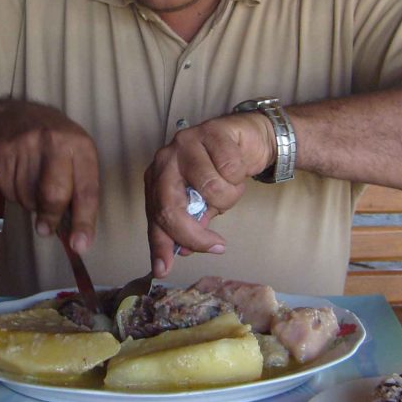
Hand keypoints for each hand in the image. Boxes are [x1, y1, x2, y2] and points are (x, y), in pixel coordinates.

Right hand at [0, 102, 99, 252]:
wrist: (10, 117)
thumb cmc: (52, 144)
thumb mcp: (74, 155)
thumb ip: (79, 190)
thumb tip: (78, 236)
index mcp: (80, 144)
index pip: (86, 189)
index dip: (84, 221)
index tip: (80, 245)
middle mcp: (55, 140)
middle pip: (54, 195)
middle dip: (50, 218)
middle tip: (46, 229)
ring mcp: (26, 145)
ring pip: (28, 197)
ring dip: (30, 203)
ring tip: (32, 183)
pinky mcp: (2, 152)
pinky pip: (8, 191)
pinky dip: (14, 193)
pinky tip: (17, 175)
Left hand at [143, 111, 275, 275]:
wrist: (246, 139)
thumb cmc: (221, 171)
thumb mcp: (203, 203)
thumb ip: (190, 223)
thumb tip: (182, 252)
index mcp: (158, 179)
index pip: (155, 217)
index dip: (159, 245)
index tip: (162, 270)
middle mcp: (165, 160)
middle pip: (170, 206)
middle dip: (193, 234)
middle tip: (216, 245)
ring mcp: (185, 143)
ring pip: (210, 188)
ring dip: (229, 197)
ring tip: (231, 186)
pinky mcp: (210, 131)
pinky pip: (230, 169)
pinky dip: (240, 176)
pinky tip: (238, 165)